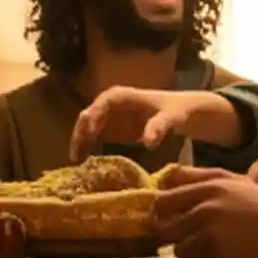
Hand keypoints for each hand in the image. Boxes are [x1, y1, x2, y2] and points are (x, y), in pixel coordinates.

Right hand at [70, 87, 239, 162]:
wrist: (182, 112)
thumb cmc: (177, 110)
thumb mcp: (173, 117)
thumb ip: (161, 126)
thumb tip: (148, 143)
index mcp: (125, 96)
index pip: (104, 103)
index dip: (94, 116)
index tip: (90, 134)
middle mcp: (112, 104)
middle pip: (89, 115)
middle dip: (80, 132)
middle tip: (75, 154)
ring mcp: (111, 117)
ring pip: (88, 126)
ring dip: (80, 141)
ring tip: (75, 161)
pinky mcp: (113, 130)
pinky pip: (94, 137)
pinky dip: (87, 147)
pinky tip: (83, 161)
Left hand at [154, 166, 257, 257]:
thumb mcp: (231, 180)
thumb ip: (198, 177)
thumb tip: (165, 177)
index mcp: (207, 188)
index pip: (162, 201)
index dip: (161, 213)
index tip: (168, 219)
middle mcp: (204, 209)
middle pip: (165, 229)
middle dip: (173, 235)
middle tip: (186, 237)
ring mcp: (210, 235)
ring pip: (179, 250)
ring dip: (189, 252)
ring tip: (208, 248)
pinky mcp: (219, 257)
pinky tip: (222, 256)